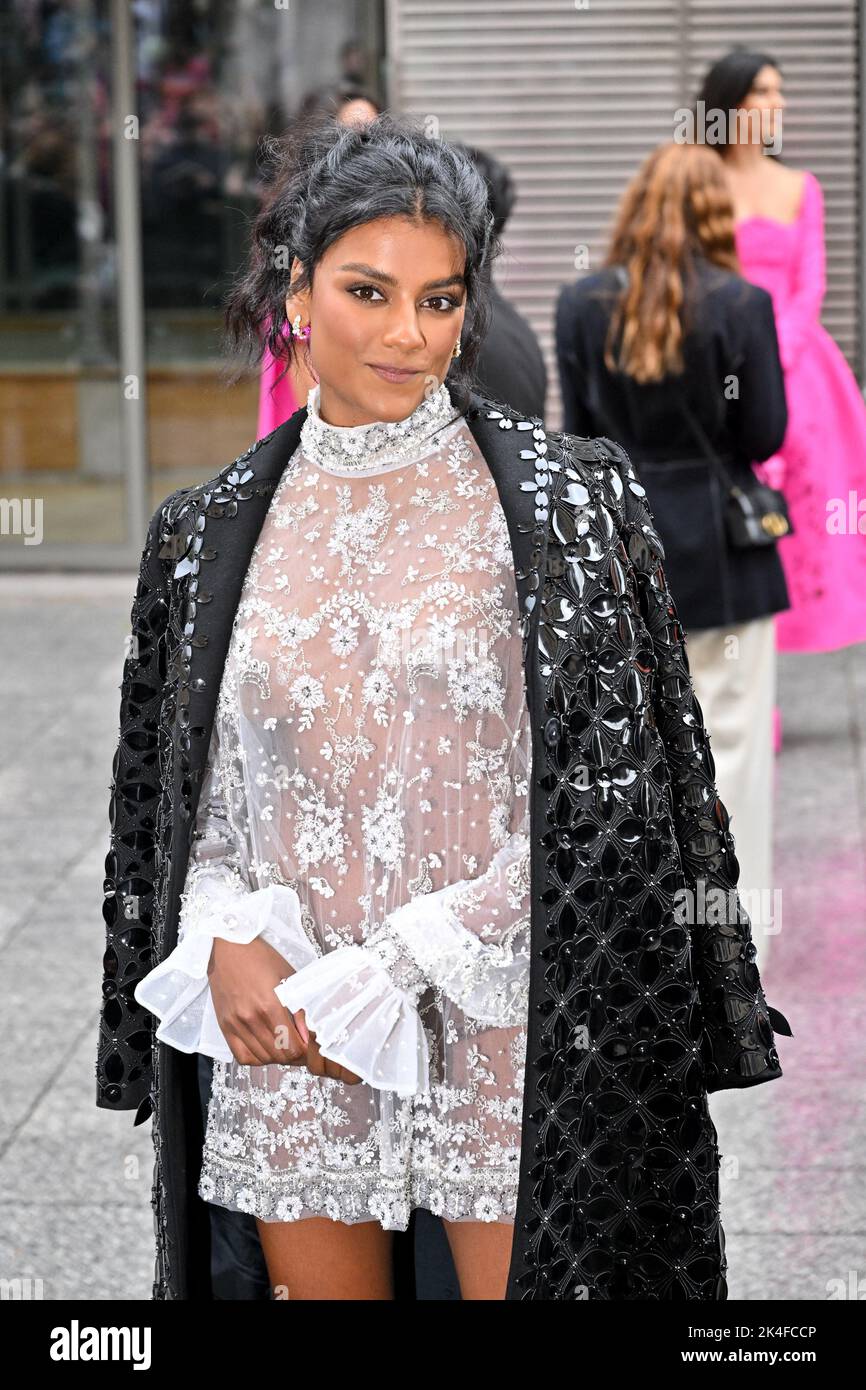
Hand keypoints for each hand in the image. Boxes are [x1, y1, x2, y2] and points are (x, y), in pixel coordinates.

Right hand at [208, 936, 361, 1083]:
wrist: (229, 948)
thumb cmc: (261, 958)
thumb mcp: (288, 977)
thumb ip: (299, 1008)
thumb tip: (307, 1035)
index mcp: (270, 1005)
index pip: (292, 1046)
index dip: (303, 1049)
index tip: (307, 1043)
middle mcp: (251, 1018)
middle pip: (278, 1055)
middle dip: (292, 1054)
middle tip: (297, 1045)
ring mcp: (235, 1023)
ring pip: (261, 1058)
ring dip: (275, 1057)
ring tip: (282, 1046)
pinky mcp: (224, 1025)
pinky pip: (241, 1056)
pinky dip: (255, 1058)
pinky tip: (263, 1048)